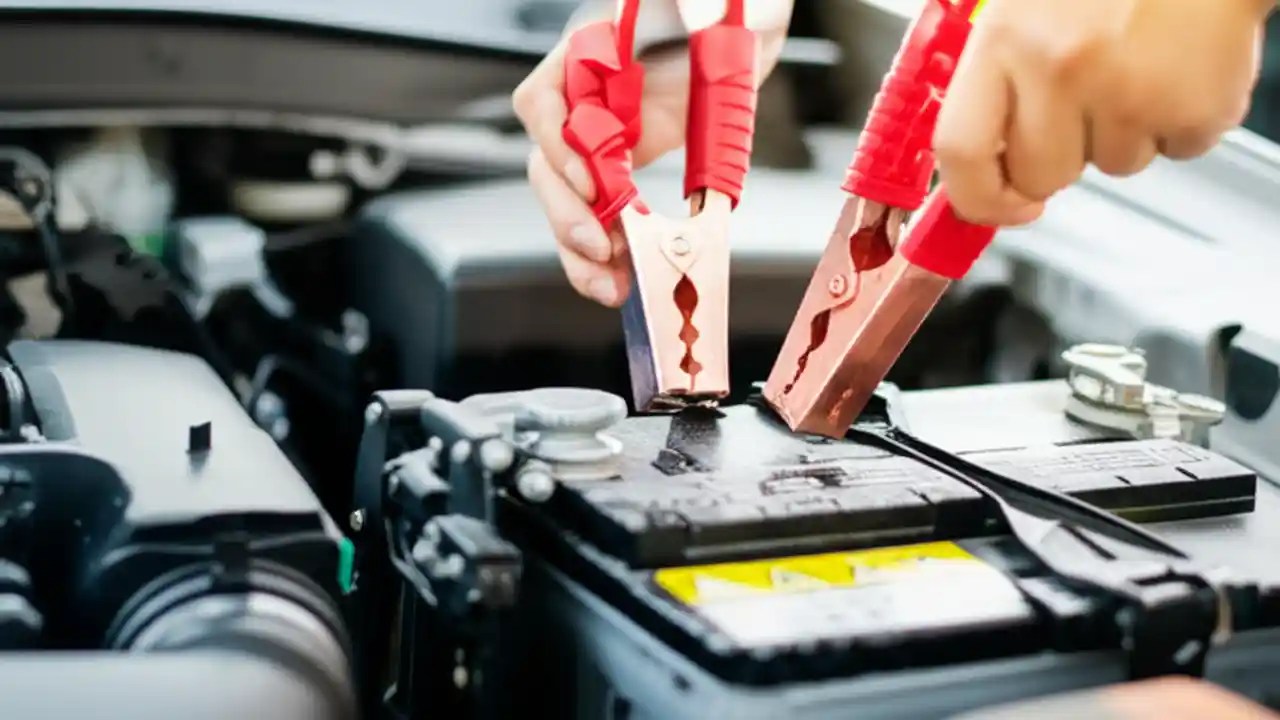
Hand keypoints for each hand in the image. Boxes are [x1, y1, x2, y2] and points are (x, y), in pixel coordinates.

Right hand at [513, 0, 791, 307]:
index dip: (559, 146)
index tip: (592, 181)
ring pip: (567, 199)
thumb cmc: (724, 6)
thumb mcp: (704, 10)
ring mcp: (602, 134)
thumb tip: (697, 26)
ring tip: (612, 284)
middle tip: (601, 249)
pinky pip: (601, 212)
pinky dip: (609, 249)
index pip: (543, 102)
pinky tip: (625, 276)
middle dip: (568, 214)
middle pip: (547, 162)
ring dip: (581, 248)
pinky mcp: (625, 163)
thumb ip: (694, 17)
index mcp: (589, 50)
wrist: (743, 21)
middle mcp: (584, 96)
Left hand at [934, 0, 1272, 225]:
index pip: (961, 151)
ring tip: (1137, 68)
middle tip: (1084, 106)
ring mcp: (1128, 90)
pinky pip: (1176, 152)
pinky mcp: (1193, 107)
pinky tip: (1176, 71)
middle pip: (1040, 176)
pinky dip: (1180, 123)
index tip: (997, 206)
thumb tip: (978, 156)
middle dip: (1060, 159)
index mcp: (1004, 39)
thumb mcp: (1025, 9)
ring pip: (1112, 166)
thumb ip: (996, 79)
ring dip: (1124, 133)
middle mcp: (1059, 67)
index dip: (977, 197)